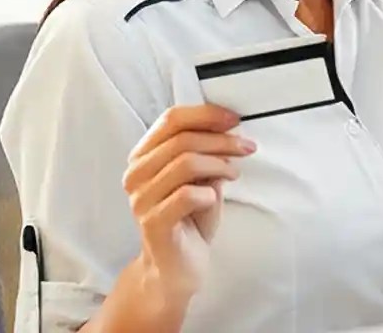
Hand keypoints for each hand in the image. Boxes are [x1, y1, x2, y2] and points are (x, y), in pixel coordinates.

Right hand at [121, 104, 254, 299]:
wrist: (177, 267)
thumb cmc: (190, 219)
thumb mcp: (201, 178)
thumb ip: (206, 153)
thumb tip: (228, 128)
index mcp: (144, 156)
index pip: (171, 119)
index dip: (206, 114)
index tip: (234, 119)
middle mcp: (136, 174)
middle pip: (182, 139)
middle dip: (222, 140)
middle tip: (246, 147)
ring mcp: (141, 199)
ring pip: (185, 163)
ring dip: (219, 164)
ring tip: (233, 174)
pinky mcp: (153, 222)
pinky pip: (187, 195)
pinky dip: (209, 193)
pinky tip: (214, 199)